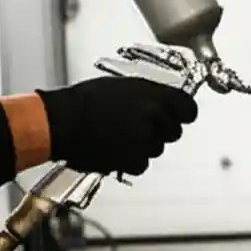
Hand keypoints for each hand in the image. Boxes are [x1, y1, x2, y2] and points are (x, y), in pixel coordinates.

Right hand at [37, 76, 197, 175]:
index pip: (189, 109)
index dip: (184, 113)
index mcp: (155, 95)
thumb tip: (166, 102)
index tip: (180, 116)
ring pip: (157, 148)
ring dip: (144, 145)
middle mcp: (155, 118)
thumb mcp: (124, 86)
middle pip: (174, 131)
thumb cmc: (85, 100)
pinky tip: (114, 149)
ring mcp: (146, 141)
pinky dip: (131, 160)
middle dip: (160, 130)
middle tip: (138, 126)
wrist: (61, 122)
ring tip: (119, 135)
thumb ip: (150, 95)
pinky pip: (142, 163)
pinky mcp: (134, 161)